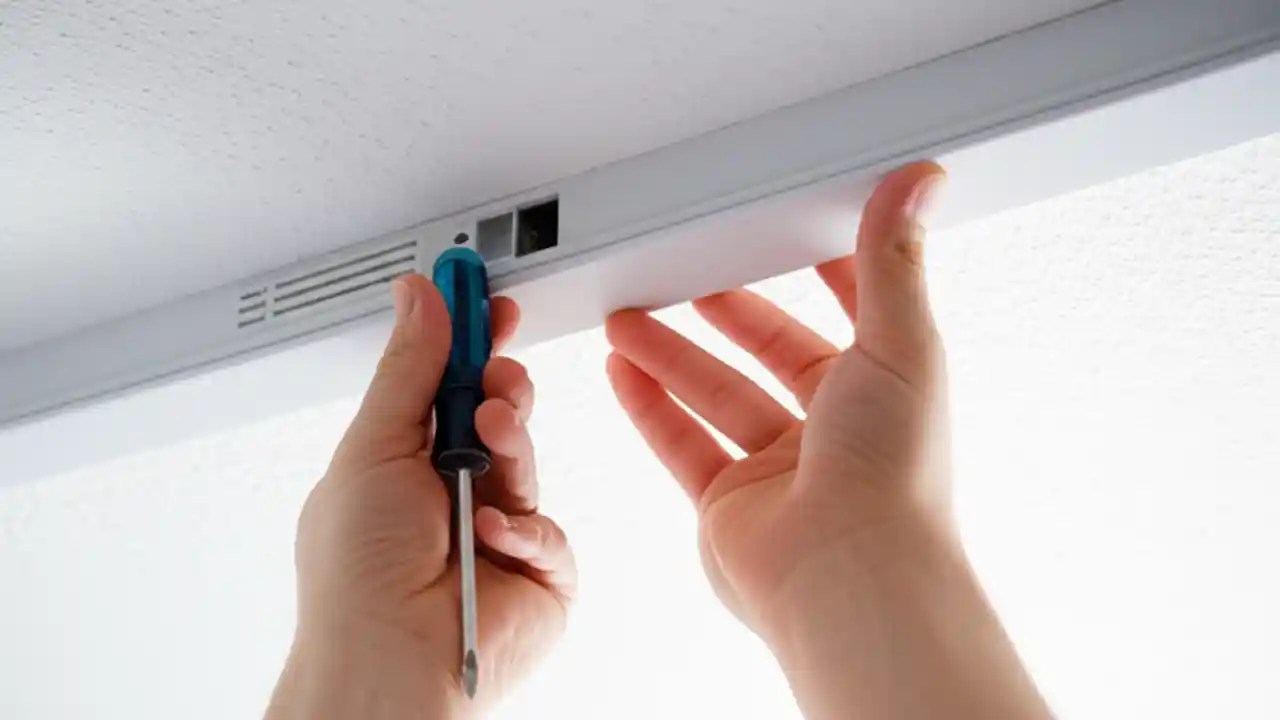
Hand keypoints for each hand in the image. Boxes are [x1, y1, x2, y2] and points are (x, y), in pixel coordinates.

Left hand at [269, 276, 574, 718]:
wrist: (389, 663)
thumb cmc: (355, 577)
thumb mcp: (372, 448)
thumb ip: (410, 371)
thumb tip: (421, 298)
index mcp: (401, 464)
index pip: (445, 385)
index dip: (468, 341)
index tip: (484, 298)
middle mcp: (450, 496)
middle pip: (495, 416)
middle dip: (500, 388)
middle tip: (496, 375)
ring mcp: (498, 537)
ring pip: (527, 464)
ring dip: (511, 442)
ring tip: (492, 435)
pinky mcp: (540, 576)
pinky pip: (552, 532)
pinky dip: (524, 530)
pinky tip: (492, 535)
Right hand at [605, 162, 950, 637]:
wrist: (848, 578)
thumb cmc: (891, 476)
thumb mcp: (898, 342)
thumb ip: (891, 260)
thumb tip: (920, 182)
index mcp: (881, 387)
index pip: (845, 311)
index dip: (813, 270)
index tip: (780, 232)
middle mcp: (831, 429)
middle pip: (764, 353)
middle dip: (721, 310)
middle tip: (683, 271)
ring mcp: (776, 470)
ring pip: (713, 396)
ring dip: (669, 353)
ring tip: (627, 314)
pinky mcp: (728, 506)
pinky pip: (680, 445)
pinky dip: (648, 407)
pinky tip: (620, 371)